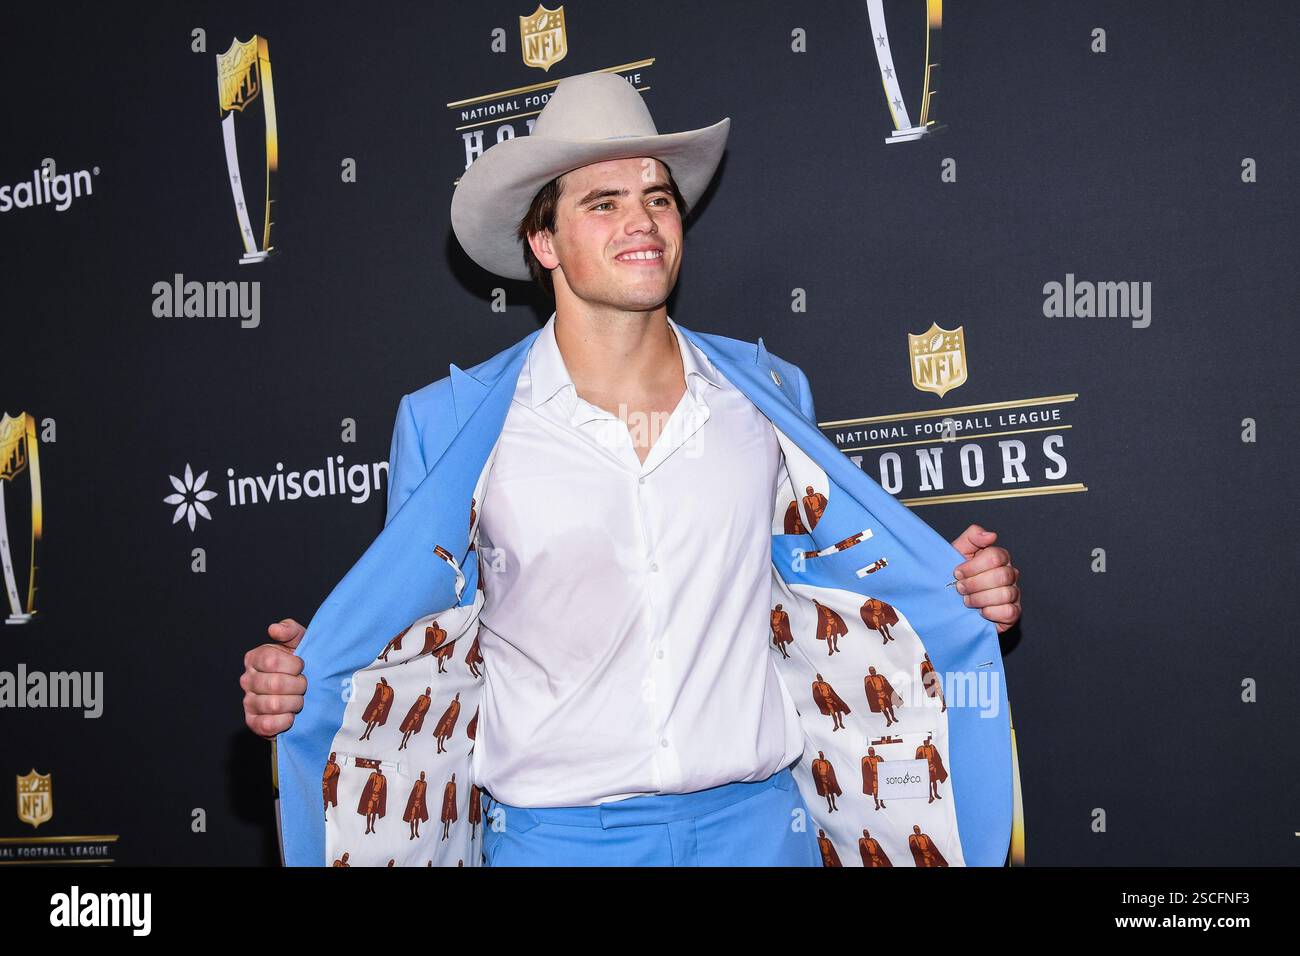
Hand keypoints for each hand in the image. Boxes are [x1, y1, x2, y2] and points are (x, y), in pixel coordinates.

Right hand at [241, 619, 307, 738]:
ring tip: (299, 700)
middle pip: (275, 684)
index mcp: (255, 658)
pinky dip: (285, 721)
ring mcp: (249, 702)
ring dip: (295, 703)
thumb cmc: (302, 665)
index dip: (293, 665)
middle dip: (298, 686)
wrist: (308, 692)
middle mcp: (247, 680)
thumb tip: (274, 629)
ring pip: (273, 705)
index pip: (271, 660)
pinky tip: (292, 715)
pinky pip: (268, 725)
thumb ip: (290, 630)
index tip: (302, 666)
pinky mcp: (254, 723)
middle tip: (304, 685)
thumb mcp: (301, 642)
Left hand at [949, 525, 1020, 633]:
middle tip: (960, 588)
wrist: (950, 599)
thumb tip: (991, 536)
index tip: (956, 573)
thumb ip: (973, 536)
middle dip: (975, 583)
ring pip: (1006, 594)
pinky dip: (992, 612)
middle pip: (1001, 576)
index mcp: (999, 557)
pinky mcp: (1013, 612)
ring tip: (967, 600)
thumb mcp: (959, 550)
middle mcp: (1010, 574)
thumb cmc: (957, 573)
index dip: (973, 566)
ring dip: (980, 599)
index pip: (995, 557)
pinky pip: (1010, 612)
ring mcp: (1013, 593)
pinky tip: (980, 611)